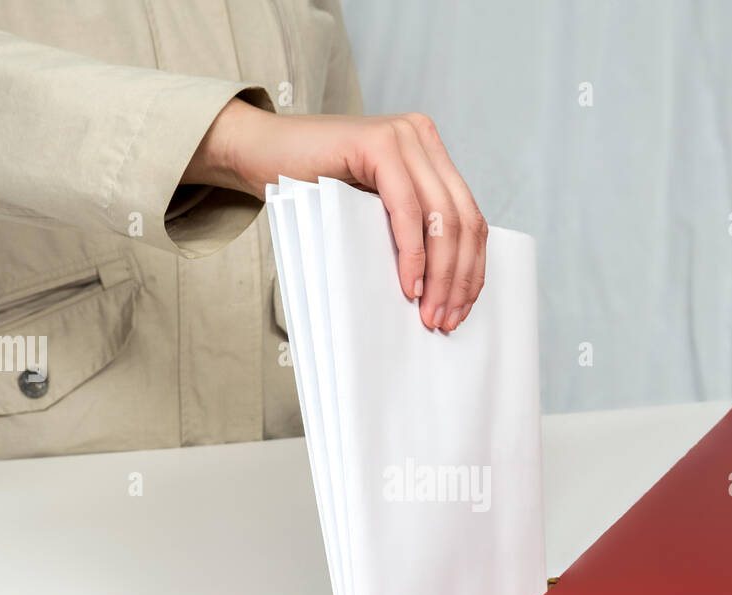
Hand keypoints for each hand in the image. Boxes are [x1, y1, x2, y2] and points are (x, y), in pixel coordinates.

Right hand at [184, 99, 487, 331]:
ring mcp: (402, 136)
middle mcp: (422, 137)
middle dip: (459, 278)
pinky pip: (407, 210)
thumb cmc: (310, 187)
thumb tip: (444, 287)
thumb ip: (410, 227)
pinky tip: (409, 286)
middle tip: (446, 320)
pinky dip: (412, 253)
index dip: (472, 269)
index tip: (461, 309)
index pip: (469, 218)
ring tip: (428, 312)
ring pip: (442, 218)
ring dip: (440, 274)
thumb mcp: (372, 209)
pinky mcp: (378, 143)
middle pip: (462, 220)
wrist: (259, 151)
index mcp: (429, 152)